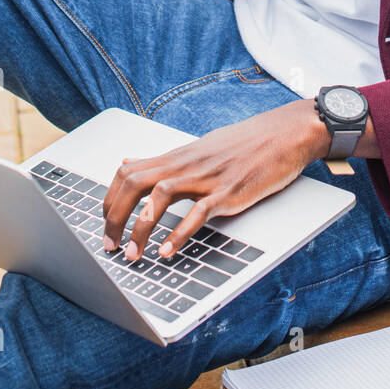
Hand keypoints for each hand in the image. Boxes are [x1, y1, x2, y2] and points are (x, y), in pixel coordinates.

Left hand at [101, 98, 330, 261]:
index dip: (109, 199)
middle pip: (135, 183)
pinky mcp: (228, 192)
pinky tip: (168, 252)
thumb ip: (163, 160)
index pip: (128, 171)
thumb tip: (128, 162)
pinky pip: (198, 213)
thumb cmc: (244, 143)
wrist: (284, 134)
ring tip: (133, 254)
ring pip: (160, 196)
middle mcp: (186, 164)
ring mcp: (207, 177)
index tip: (105, 224)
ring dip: (140, 228)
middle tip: (109, 246)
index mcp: (178, 156)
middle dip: (114, 217)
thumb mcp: (198, 147)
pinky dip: (179, 234)